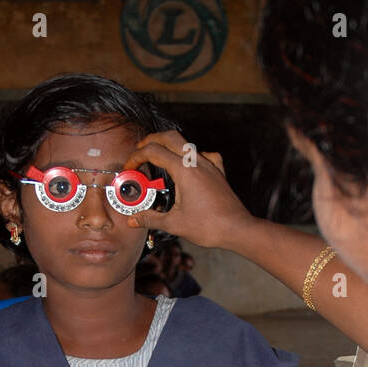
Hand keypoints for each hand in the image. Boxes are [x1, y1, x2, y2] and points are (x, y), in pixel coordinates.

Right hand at [126, 129, 256, 249]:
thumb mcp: (174, 224)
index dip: (136, 156)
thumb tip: (133, 220)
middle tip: (139, 152)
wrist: (238, 229)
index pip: (153, 151)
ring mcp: (209, 164)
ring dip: (168, 147)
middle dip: (150, 140)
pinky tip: (188, 166)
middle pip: (169, 137)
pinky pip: (203, 154)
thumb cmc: (210, 226)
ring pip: (185, 143)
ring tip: (158, 159)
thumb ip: (150, 219)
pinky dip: (190, 156)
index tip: (130, 167)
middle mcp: (197, 162)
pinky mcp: (218, 172)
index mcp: (184, 170)